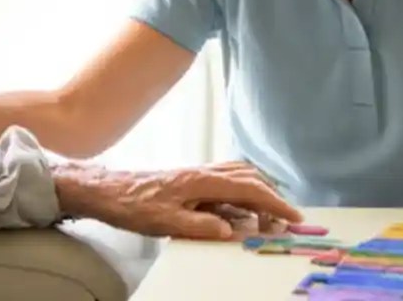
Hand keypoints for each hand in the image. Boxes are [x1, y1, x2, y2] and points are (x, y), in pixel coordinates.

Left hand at [51, 161, 300, 239]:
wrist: (108, 191)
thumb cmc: (134, 206)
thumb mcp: (167, 223)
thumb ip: (201, 227)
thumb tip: (231, 231)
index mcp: (202, 181)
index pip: (249, 189)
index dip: (275, 203)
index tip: (293, 217)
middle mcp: (204, 171)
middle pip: (249, 177)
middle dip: (272, 196)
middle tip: (286, 218)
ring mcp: (197, 173)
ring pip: (239, 174)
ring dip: (259, 190)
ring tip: (269, 211)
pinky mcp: (191, 178)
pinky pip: (226, 178)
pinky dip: (242, 189)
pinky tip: (241, 206)